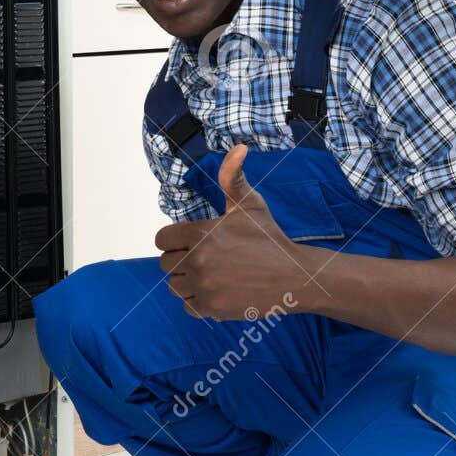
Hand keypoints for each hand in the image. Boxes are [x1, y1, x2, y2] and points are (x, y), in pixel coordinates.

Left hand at [155, 145, 308, 319]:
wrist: (294, 276)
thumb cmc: (269, 238)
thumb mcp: (250, 204)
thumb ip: (233, 177)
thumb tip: (239, 147)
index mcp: (201, 233)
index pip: (161, 240)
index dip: (174, 241)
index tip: (190, 243)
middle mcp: (198, 260)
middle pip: (165, 265)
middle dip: (181, 262)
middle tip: (206, 260)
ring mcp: (204, 286)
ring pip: (175, 287)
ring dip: (188, 283)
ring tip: (212, 276)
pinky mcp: (212, 308)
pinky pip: (187, 306)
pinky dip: (199, 302)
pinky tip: (217, 291)